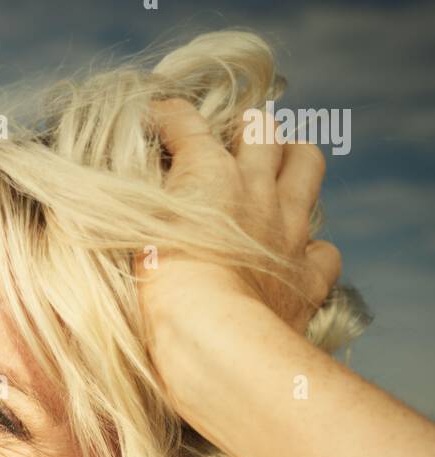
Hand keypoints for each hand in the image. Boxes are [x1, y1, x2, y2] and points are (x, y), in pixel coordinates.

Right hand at [138, 97, 341, 339]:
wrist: (213, 340)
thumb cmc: (163, 292)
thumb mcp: (133, 240)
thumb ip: (141, 212)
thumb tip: (136, 200)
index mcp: (207, 173)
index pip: (185, 121)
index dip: (168, 115)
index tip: (156, 120)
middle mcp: (255, 189)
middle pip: (262, 129)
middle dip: (247, 127)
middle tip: (233, 141)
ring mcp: (289, 231)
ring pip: (308, 165)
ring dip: (295, 158)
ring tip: (282, 168)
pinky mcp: (307, 277)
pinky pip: (325, 252)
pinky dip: (314, 251)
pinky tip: (300, 258)